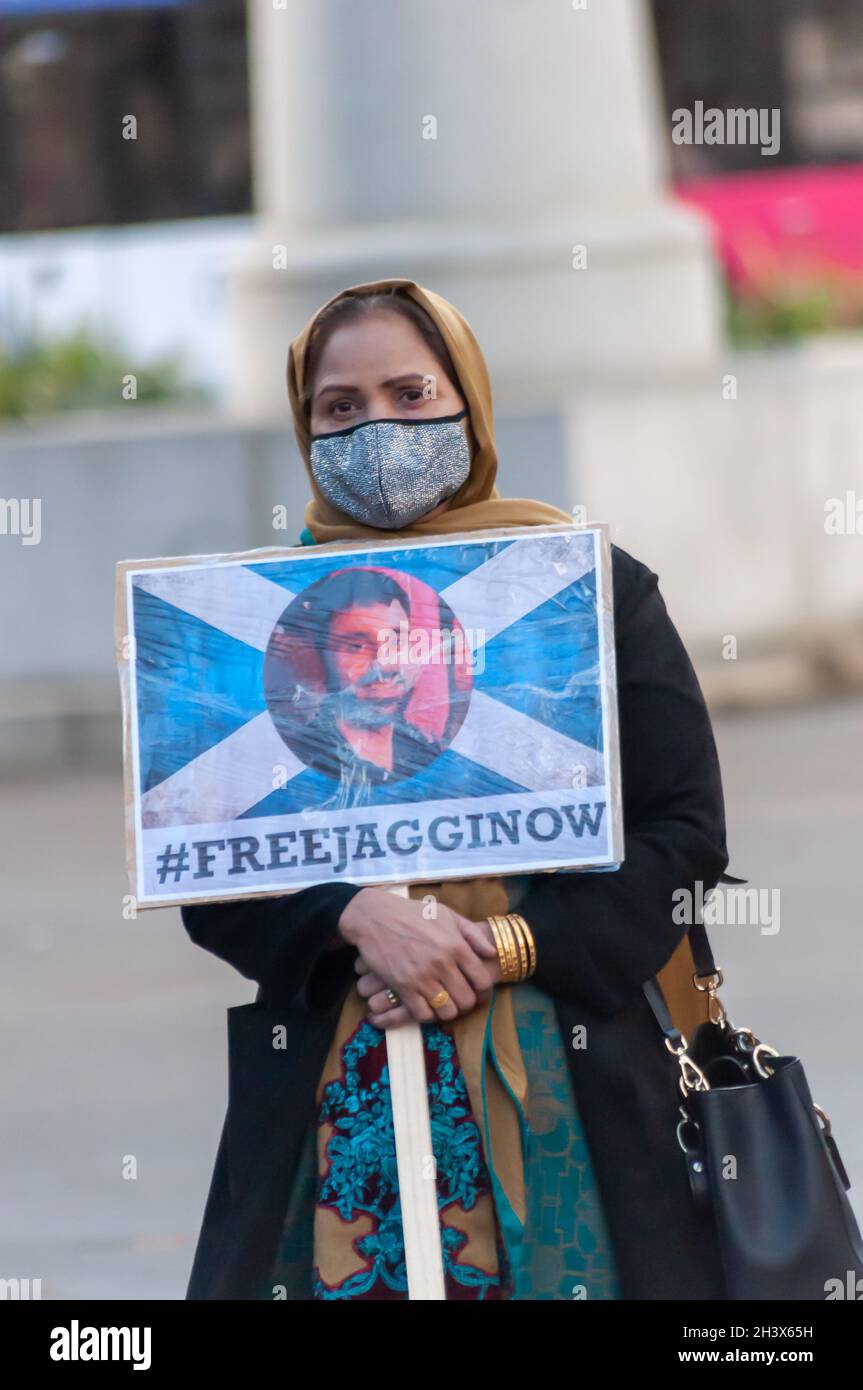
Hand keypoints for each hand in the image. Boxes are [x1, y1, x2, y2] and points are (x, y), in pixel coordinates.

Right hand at [338, 888, 499, 1028]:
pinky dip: (427, 1014)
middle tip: (459, 999)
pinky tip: (425, 1004)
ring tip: (443, 1003)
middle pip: (466, 1000)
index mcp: (456, 945)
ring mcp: (422, 977)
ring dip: (447, 1010)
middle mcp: (442, 963)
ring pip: (447, 1011)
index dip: (484, 991)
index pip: (482, 981)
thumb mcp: (447, 914)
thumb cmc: (412, 913)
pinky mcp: (403, 987)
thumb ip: (472, 933)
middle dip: (466, 1003)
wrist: (375, 917)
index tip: (478, 993)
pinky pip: (423, 1014)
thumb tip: (491, 953)